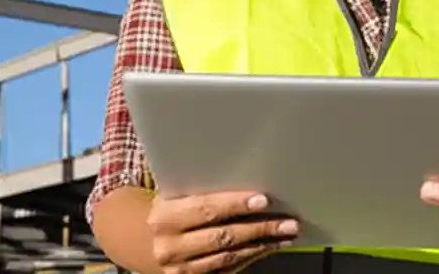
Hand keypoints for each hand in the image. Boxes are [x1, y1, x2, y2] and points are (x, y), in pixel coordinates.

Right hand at [147, 190, 298, 272]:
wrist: (150, 242)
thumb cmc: (173, 210)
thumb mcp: (176, 196)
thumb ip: (201, 189)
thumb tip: (249, 175)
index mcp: (164, 217)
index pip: (205, 209)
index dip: (235, 205)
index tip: (263, 200)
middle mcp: (169, 247)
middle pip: (222, 236)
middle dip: (259, 228)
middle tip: (288, 222)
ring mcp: (180, 269)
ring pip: (228, 257)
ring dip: (262, 246)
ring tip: (286, 234)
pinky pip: (228, 270)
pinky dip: (252, 257)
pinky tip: (269, 246)